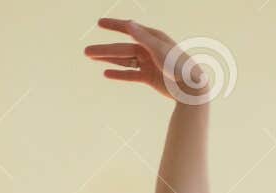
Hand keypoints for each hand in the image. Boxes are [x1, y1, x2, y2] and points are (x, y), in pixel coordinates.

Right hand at [84, 17, 210, 101]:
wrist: (190, 87)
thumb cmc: (178, 65)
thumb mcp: (159, 49)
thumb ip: (142, 37)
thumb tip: (128, 24)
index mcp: (152, 37)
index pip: (129, 28)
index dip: (114, 25)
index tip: (99, 23)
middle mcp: (148, 48)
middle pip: (121, 49)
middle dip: (104, 50)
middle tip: (86, 52)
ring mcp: (148, 63)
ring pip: (124, 61)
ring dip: (108, 60)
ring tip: (92, 59)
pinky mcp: (149, 77)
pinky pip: (130, 75)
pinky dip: (119, 74)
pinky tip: (106, 73)